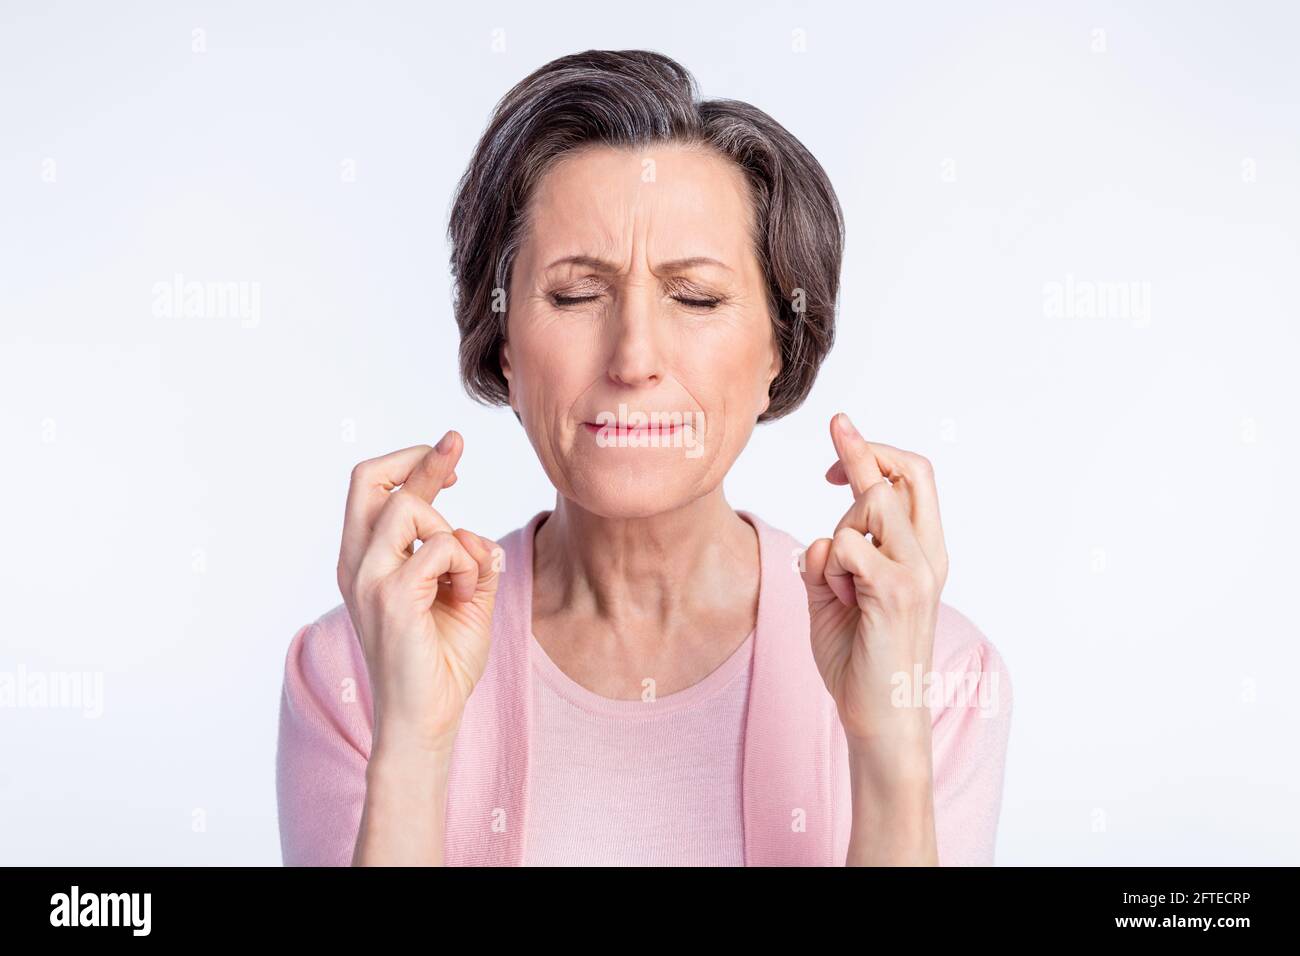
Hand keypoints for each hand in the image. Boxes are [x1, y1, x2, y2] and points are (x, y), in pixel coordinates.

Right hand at [336, 431, 501, 757]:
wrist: (426, 718)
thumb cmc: (441, 661)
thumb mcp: (464, 594)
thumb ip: (467, 556)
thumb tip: (475, 530)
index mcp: (366, 559)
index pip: (379, 490)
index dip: (415, 462)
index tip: (453, 454)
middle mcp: (357, 562)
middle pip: (366, 478)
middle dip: (415, 458)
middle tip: (454, 451)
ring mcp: (368, 577)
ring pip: (408, 506)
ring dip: (452, 532)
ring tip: (464, 575)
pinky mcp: (391, 595)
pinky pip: (439, 546)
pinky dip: (466, 562)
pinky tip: (466, 593)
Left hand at [800, 413, 948, 758]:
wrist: (879, 717)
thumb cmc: (858, 658)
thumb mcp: (833, 596)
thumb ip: (830, 559)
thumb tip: (820, 537)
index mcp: (922, 553)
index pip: (912, 477)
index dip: (874, 451)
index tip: (839, 442)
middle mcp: (928, 555)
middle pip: (899, 474)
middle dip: (859, 455)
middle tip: (830, 458)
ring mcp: (917, 571)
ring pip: (868, 505)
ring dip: (840, 534)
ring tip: (842, 587)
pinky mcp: (896, 591)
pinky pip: (846, 545)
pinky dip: (829, 567)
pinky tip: (841, 600)